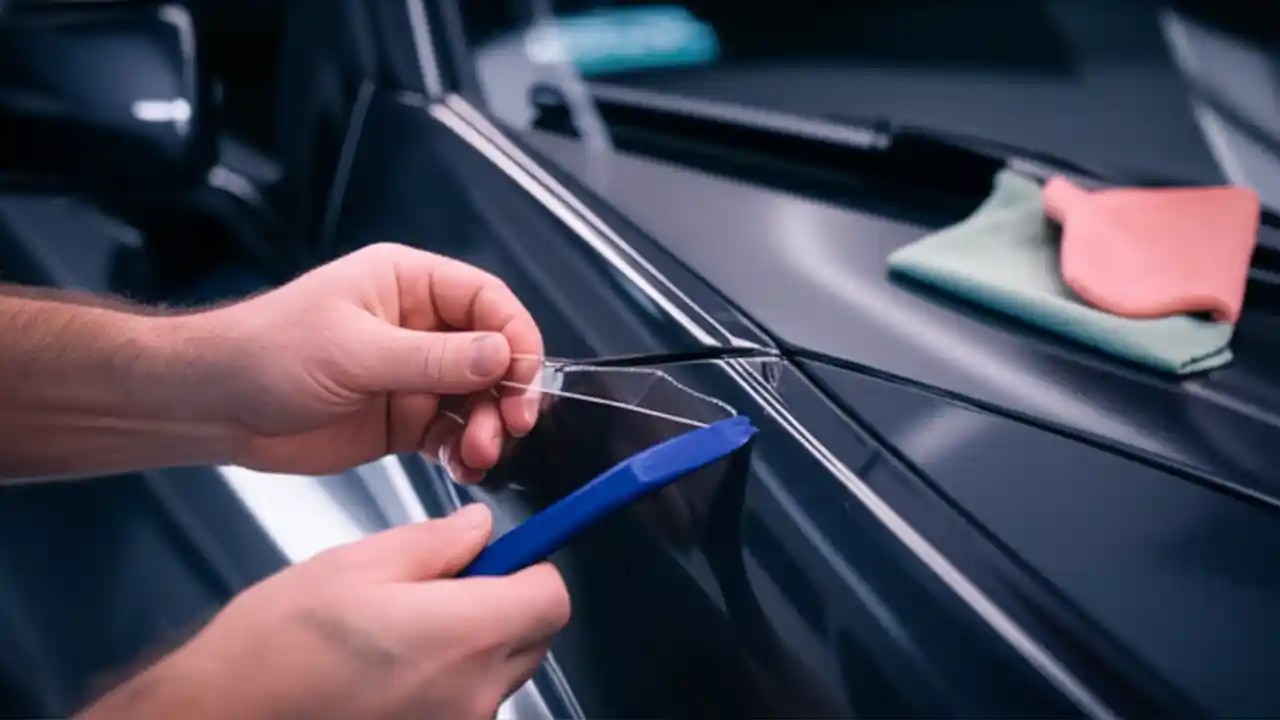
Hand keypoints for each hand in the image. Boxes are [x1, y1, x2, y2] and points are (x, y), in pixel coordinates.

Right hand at [81, 504, 570, 719]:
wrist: (221, 718)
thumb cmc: (277, 648)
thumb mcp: (358, 564)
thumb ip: (437, 542)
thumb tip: (480, 528)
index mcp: (466, 634)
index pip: (552, 597)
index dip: (530, 568)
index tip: (499, 557)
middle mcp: (474, 694)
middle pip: (532, 638)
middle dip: (501, 605)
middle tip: (439, 588)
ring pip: (496, 674)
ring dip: (468, 648)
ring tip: (398, 634)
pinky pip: (461, 706)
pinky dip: (442, 686)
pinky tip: (386, 672)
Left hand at [200, 243, 543, 477]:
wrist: (215, 406)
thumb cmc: (268, 354)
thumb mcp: (355, 352)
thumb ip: (432, 358)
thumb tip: (499, 356)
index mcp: (408, 285)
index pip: (486, 301)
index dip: (515, 338)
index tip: (525, 378)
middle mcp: (419, 327)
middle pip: (492, 355)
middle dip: (506, 393)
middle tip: (511, 427)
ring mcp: (413, 375)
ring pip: (477, 400)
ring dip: (488, 429)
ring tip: (480, 455)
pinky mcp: (403, 419)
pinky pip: (452, 434)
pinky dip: (465, 452)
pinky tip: (464, 467)